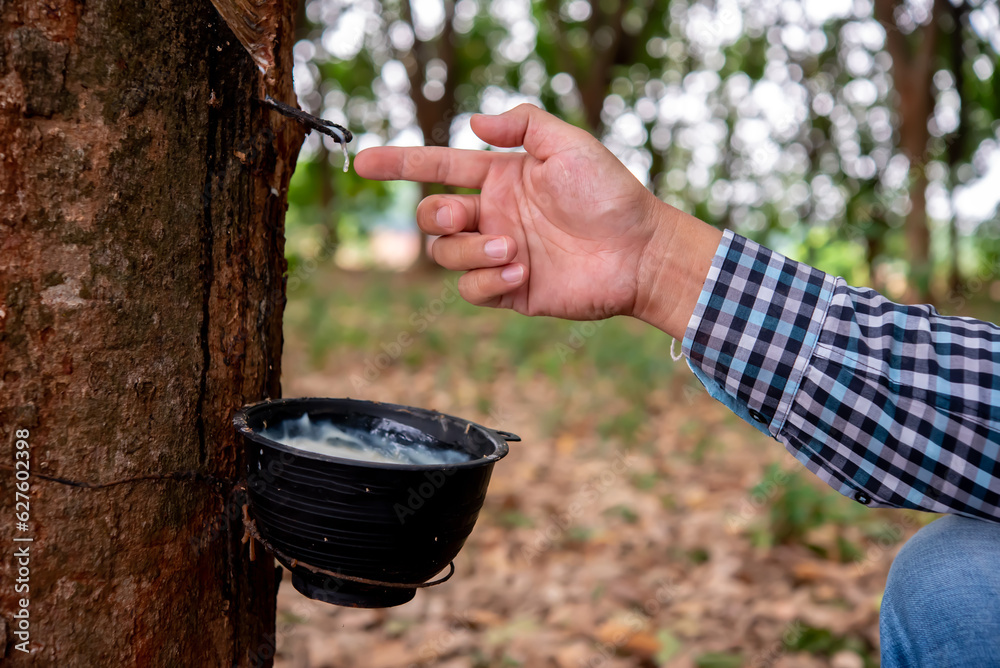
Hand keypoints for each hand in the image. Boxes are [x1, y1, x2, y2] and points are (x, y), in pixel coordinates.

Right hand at [354, 105, 720, 336]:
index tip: (362, 161)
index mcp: (500, 178)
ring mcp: (499, 255)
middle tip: (465, 216)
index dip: (399, 163)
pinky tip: (523, 271)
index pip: (437, 168)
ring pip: (446, 256)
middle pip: (430, 217)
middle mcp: (492, 215)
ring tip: (513, 249)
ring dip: (470, 251)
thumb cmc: (609, 194)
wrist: (640, 251)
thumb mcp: (568, 143)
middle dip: (434, 216)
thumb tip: (472, 122)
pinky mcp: (510, 291)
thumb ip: (522, 124)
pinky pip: (471, 290)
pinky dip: (487, 280)